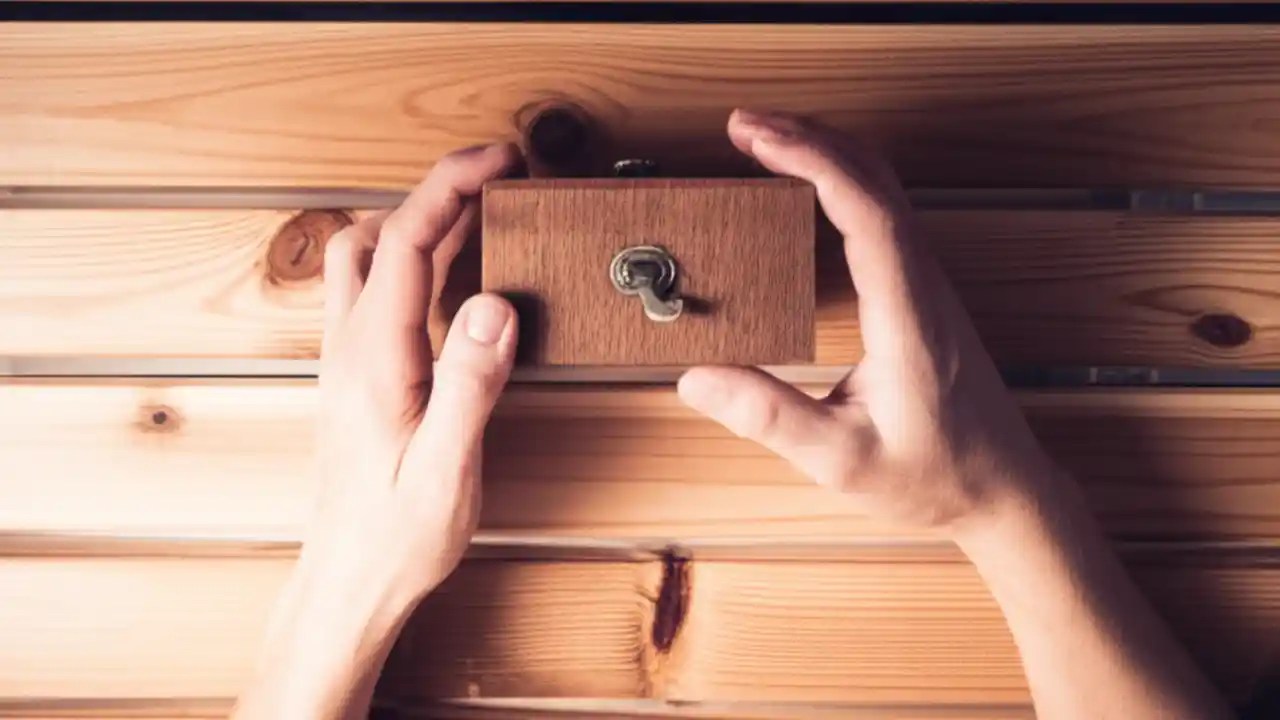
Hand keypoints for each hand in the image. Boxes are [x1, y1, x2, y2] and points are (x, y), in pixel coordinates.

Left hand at [305, 143, 520, 610]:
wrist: (351, 579)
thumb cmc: (397, 534)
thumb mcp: (447, 467)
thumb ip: (471, 384)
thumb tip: (495, 306)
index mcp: (374, 359)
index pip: (405, 241)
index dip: (451, 185)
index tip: (499, 159)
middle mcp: (351, 348)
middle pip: (380, 234)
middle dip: (437, 191)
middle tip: (497, 176)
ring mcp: (349, 360)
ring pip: (368, 258)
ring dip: (420, 221)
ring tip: (480, 211)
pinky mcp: (358, 376)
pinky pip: (377, 292)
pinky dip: (414, 259)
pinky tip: (450, 274)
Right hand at [678, 110, 1056, 535]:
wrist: (1003, 487)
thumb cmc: (934, 476)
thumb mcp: (841, 460)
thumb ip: (769, 417)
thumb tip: (697, 378)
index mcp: (907, 317)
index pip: (865, 213)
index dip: (812, 162)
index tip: (759, 139)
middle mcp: (924, 285)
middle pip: (875, 180)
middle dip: (808, 139)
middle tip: (743, 126)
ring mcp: (928, 283)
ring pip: (883, 188)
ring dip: (826, 152)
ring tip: (765, 141)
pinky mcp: (923, 291)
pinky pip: (884, 212)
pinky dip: (841, 181)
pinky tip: (809, 186)